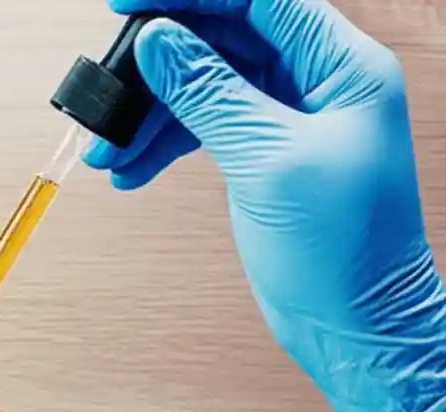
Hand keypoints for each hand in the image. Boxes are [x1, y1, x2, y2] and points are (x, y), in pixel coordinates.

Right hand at [84, 0, 445, 411]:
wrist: (358, 326)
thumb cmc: (344, 250)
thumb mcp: (269, 160)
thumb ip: (210, 94)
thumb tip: (158, 40)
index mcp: (341, 67)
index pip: (258, 2)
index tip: (127, 6)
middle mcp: (317, 83)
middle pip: (222, 41)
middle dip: (157, 66)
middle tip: (107, 94)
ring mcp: (288, 120)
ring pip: (202, 88)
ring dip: (149, 116)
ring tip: (107, 150)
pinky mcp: (262, 155)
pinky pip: (202, 128)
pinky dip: (163, 146)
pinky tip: (131, 171)